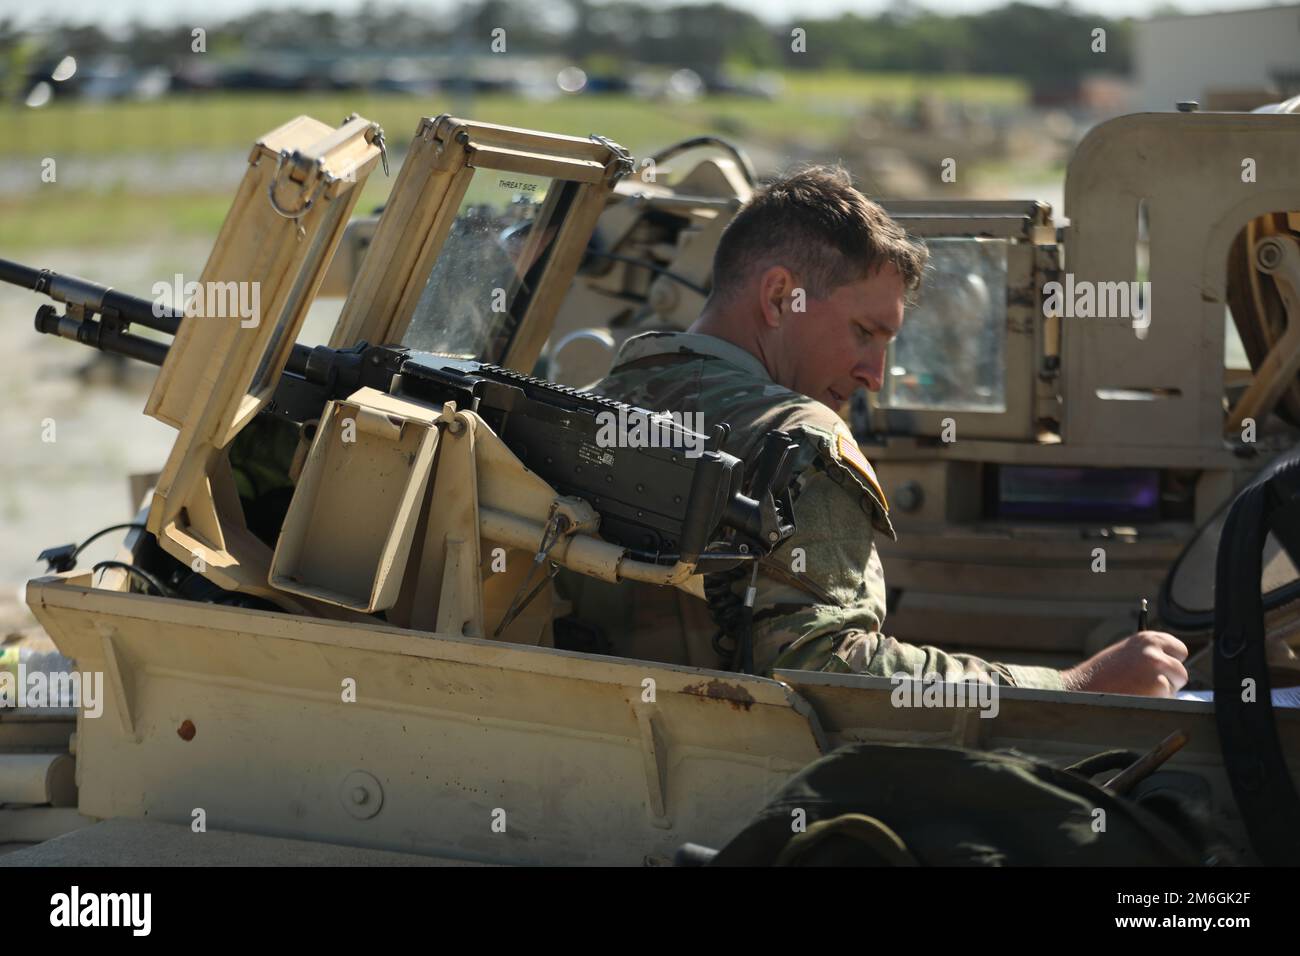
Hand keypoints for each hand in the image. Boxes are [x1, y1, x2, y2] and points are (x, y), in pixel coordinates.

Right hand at [1060, 631, 1189, 696]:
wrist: (1080, 688)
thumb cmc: (1102, 675)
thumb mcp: (1127, 654)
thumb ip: (1150, 654)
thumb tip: (1173, 665)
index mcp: (1148, 638)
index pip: (1179, 650)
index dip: (1171, 662)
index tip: (1160, 669)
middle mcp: (1155, 650)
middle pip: (1181, 672)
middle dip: (1169, 681)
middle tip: (1144, 685)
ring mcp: (1157, 667)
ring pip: (1175, 687)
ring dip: (1162, 693)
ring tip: (1136, 691)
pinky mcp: (1158, 686)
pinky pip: (1167, 700)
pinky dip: (1154, 703)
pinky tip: (1135, 698)